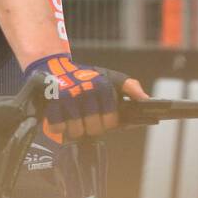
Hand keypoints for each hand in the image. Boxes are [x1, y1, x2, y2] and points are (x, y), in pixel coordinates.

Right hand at [24, 54, 147, 140]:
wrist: (52, 65)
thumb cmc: (84, 77)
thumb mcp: (109, 77)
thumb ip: (129, 87)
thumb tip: (146, 99)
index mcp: (103, 85)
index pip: (112, 120)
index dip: (108, 123)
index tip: (103, 118)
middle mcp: (86, 90)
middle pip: (94, 129)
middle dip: (91, 127)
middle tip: (86, 118)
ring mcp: (68, 96)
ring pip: (76, 131)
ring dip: (74, 129)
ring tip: (73, 118)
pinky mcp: (51, 102)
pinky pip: (58, 128)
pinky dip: (58, 127)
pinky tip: (60, 116)